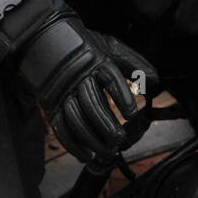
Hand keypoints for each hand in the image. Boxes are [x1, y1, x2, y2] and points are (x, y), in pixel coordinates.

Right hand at [18, 19, 157, 166]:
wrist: (43, 41)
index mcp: (96, 62)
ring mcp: (62, 93)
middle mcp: (78, 78)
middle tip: (120, 139)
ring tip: (108, 151)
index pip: (110, 79)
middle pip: (91, 103)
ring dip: (92, 138)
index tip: (132, 113)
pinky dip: (73, 145)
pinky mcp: (51, 106)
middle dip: (106, 123)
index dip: (122, 96)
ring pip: (76, 118)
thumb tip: (154, 80)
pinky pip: (60, 128)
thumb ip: (133, 63)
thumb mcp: (110, 48)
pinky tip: (87, 156)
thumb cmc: (84, 47)